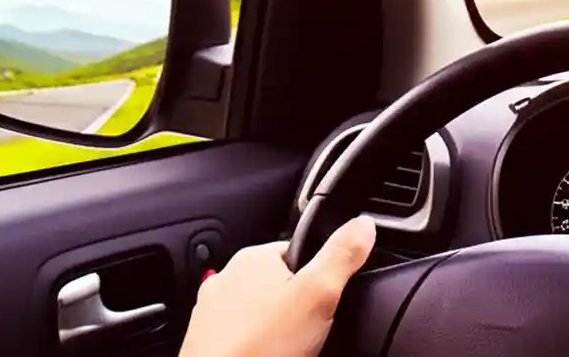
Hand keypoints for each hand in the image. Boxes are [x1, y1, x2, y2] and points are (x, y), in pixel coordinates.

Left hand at [179, 216, 376, 356]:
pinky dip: (257, 347)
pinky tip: (267, 356)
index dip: (318, 278)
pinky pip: (242, 339)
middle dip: (295, 307)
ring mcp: (211, 314)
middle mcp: (227, 279)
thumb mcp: (318, 294)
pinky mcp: (205, 344)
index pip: (298, 253)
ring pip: (259, 315)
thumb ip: (342, 255)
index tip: (322, 303)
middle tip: (306, 332)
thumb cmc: (262, 347)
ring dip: (275, 330)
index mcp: (254, 258)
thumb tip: (363, 225)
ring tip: (287, 350)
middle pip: (278, 286)